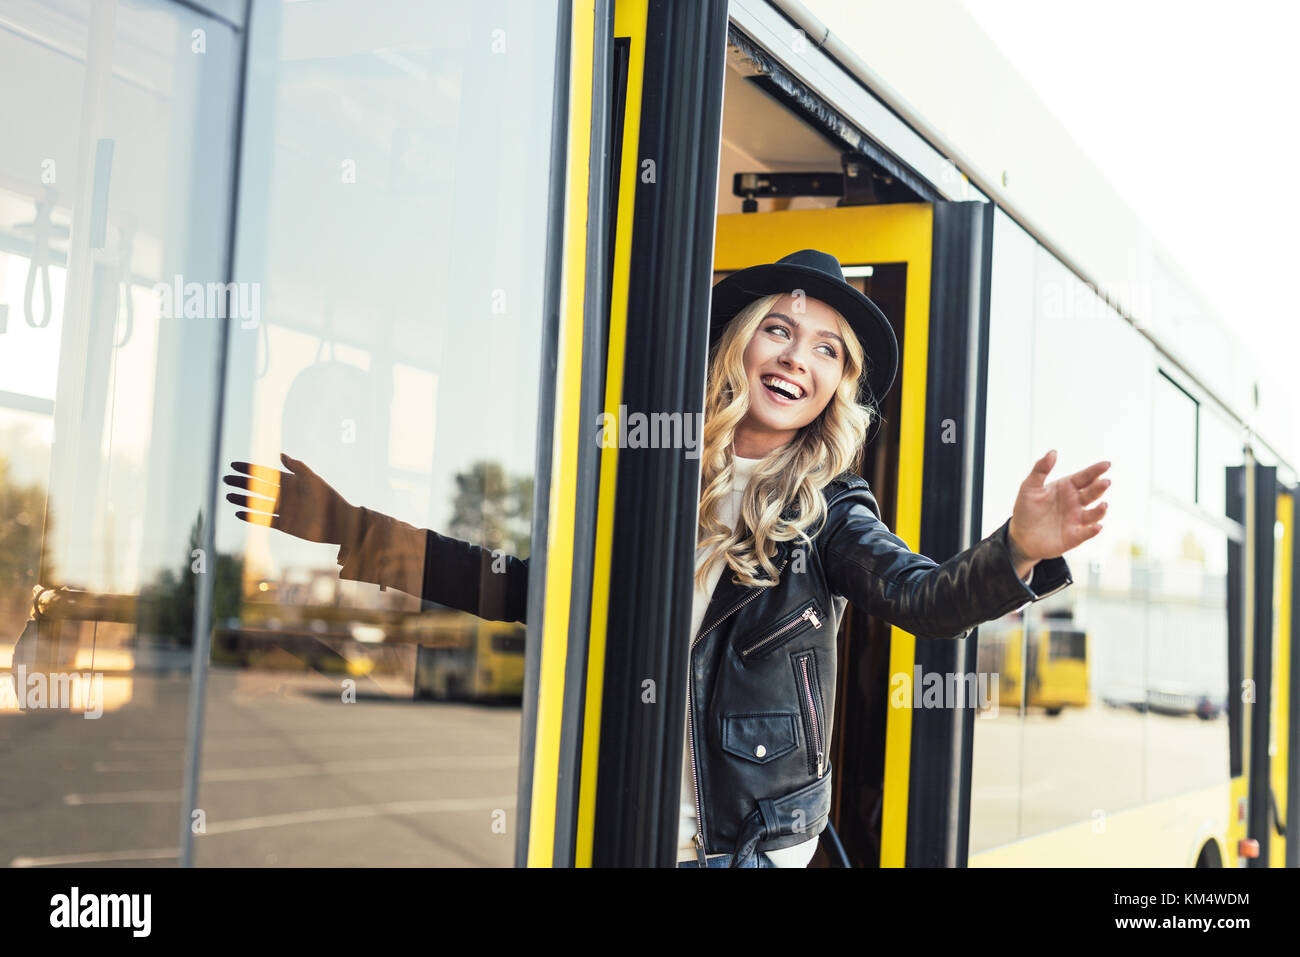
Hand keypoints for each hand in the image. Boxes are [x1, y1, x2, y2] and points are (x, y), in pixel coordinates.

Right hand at [222, 453, 360, 544]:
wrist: (339, 522)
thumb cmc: (329, 499)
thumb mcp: (312, 479)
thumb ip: (297, 467)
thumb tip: (279, 455)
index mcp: (290, 482)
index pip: (265, 473)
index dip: (249, 469)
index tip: (233, 465)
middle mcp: (285, 495)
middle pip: (258, 488)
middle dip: (242, 483)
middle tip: (226, 479)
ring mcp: (284, 510)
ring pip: (258, 503)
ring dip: (243, 499)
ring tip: (228, 495)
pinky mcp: (284, 525)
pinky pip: (264, 520)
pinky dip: (252, 516)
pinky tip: (239, 513)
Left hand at [1008, 450, 1109, 562]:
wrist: (1020, 535)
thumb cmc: (1026, 509)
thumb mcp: (1029, 487)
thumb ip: (1040, 469)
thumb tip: (1053, 452)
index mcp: (1067, 487)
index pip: (1085, 477)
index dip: (1096, 470)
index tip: (1107, 464)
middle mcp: (1076, 502)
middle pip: (1092, 493)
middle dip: (1099, 488)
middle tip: (1105, 482)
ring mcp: (1077, 519)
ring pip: (1094, 514)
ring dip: (1100, 510)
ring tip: (1103, 505)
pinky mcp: (1074, 536)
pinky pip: (1086, 533)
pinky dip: (1092, 531)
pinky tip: (1097, 527)